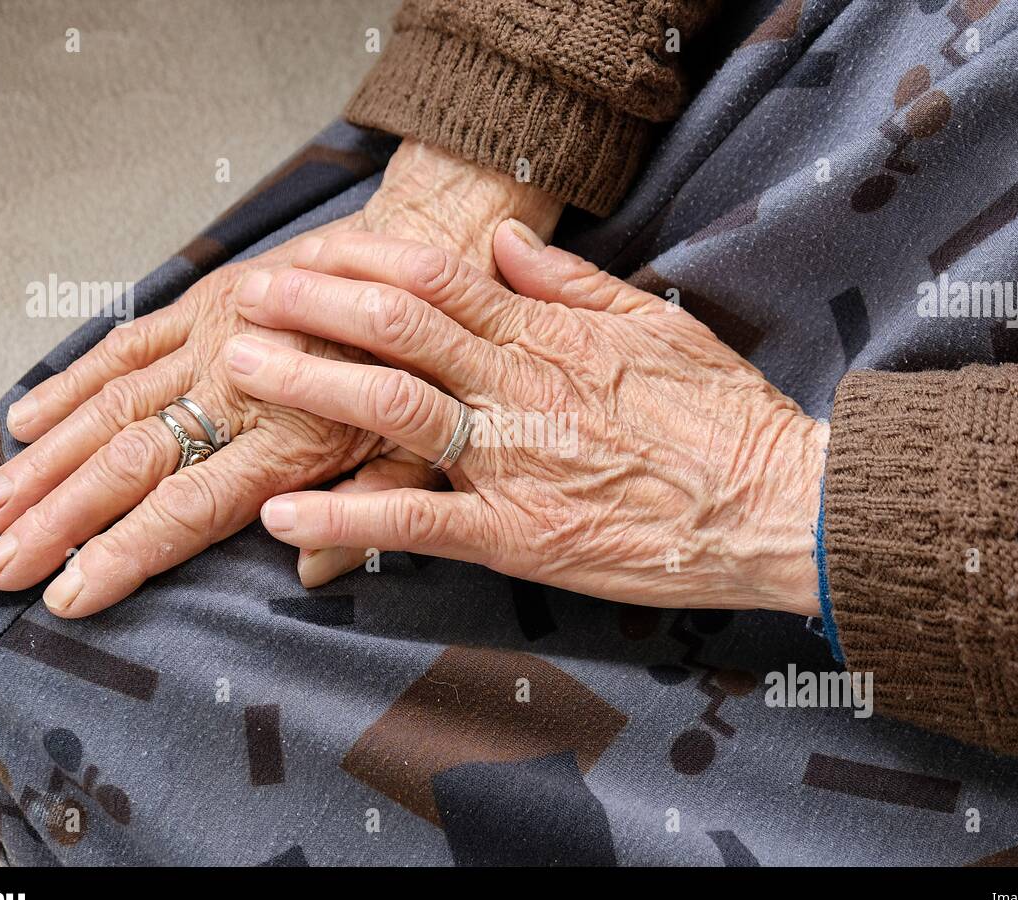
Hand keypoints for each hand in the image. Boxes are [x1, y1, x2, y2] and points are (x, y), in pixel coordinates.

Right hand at [0, 141, 560, 616]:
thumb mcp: (422, 451)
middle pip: (133, 462)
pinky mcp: (207, 298)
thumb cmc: (428, 365)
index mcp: (296, 438)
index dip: (125, 555)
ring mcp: (216, 337)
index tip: (68, 596)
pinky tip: (23, 420)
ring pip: (111, 405)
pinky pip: (126, 343)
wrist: (427, 248)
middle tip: (0, 566)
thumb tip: (309, 570)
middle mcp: (243, 386)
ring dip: (43, 461)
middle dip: (59, 519)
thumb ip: (367, 511)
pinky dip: (71, 382)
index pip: (192, 510)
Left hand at [225, 222, 827, 613]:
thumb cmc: (724, 419)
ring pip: (393, 407)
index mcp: (552, 333)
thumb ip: (574, 284)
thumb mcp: (659, 325)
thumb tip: (505, 245)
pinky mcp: (519, 537)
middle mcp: (521, 387)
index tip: (312, 251)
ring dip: (309, 383)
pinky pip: (418, 522)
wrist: (777, 505)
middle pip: (398, 326)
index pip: (439, 275)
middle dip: (314, 303)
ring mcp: (514, 462)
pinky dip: (344, 519)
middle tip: (248, 293)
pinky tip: (281, 518)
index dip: (363, 258)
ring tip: (240, 368)